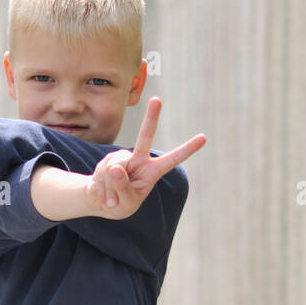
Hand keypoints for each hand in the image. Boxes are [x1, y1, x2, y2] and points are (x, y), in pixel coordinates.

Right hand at [84, 98, 205, 218]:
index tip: (204, 138)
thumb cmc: (121, 204)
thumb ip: (123, 188)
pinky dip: (102, 188)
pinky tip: (103, 193)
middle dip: (151, 118)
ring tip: (111, 197)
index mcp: (153, 171)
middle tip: (157, 100)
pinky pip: (103, 173)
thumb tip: (116, 168)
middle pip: (145, 137)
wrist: (101, 202)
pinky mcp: (108, 159)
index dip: (187, 149)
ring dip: (110, 187)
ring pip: (115, 169)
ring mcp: (122, 158)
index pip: (172, 159)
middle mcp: (139, 160)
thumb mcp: (126, 203)